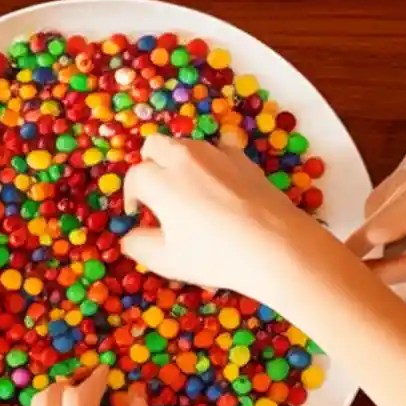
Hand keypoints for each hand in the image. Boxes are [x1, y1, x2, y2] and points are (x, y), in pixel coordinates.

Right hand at [120, 134, 323, 302]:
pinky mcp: (244, 159)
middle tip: (156, 191)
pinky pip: (219, 150)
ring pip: (187, 145)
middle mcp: (185, 159)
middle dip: (149, 164)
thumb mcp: (168, 260)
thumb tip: (129, 237)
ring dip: (179, 161)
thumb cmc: (215, 256)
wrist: (276, 246)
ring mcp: (217, 155)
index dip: (131, 196)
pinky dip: (212, 163)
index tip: (138, 214)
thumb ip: (140, 246)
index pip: (135, 177)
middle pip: (155, 145)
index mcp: (161, 181)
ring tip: (187, 190)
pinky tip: (219, 186)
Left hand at [345, 150, 405, 325]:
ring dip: (389, 289)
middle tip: (340, 270)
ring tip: (373, 272)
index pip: (388, 253)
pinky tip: (400, 291)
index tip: (326, 258)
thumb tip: (353, 246)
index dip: (352, 255)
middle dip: (368, 275)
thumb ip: (383, 212)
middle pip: (398, 286)